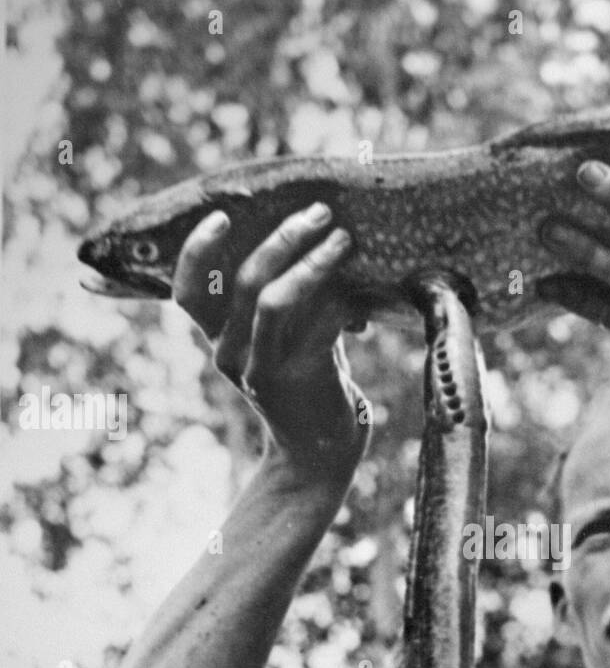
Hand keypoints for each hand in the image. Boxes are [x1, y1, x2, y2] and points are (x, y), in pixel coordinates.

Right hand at [172, 205, 371, 481]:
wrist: (320, 454)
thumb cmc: (308, 384)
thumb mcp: (283, 341)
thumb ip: (284, 300)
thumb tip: (309, 236)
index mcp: (218, 341)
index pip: (187, 293)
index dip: (196, 252)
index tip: (222, 215)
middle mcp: (229, 356)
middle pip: (244, 280)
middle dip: (283, 238)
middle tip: (318, 212)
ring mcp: (260, 370)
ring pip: (276, 299)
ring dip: (313, 262)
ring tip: (343, 240)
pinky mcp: (296, 381)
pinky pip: (318, 325)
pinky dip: (342, 301)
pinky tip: (364, 294)